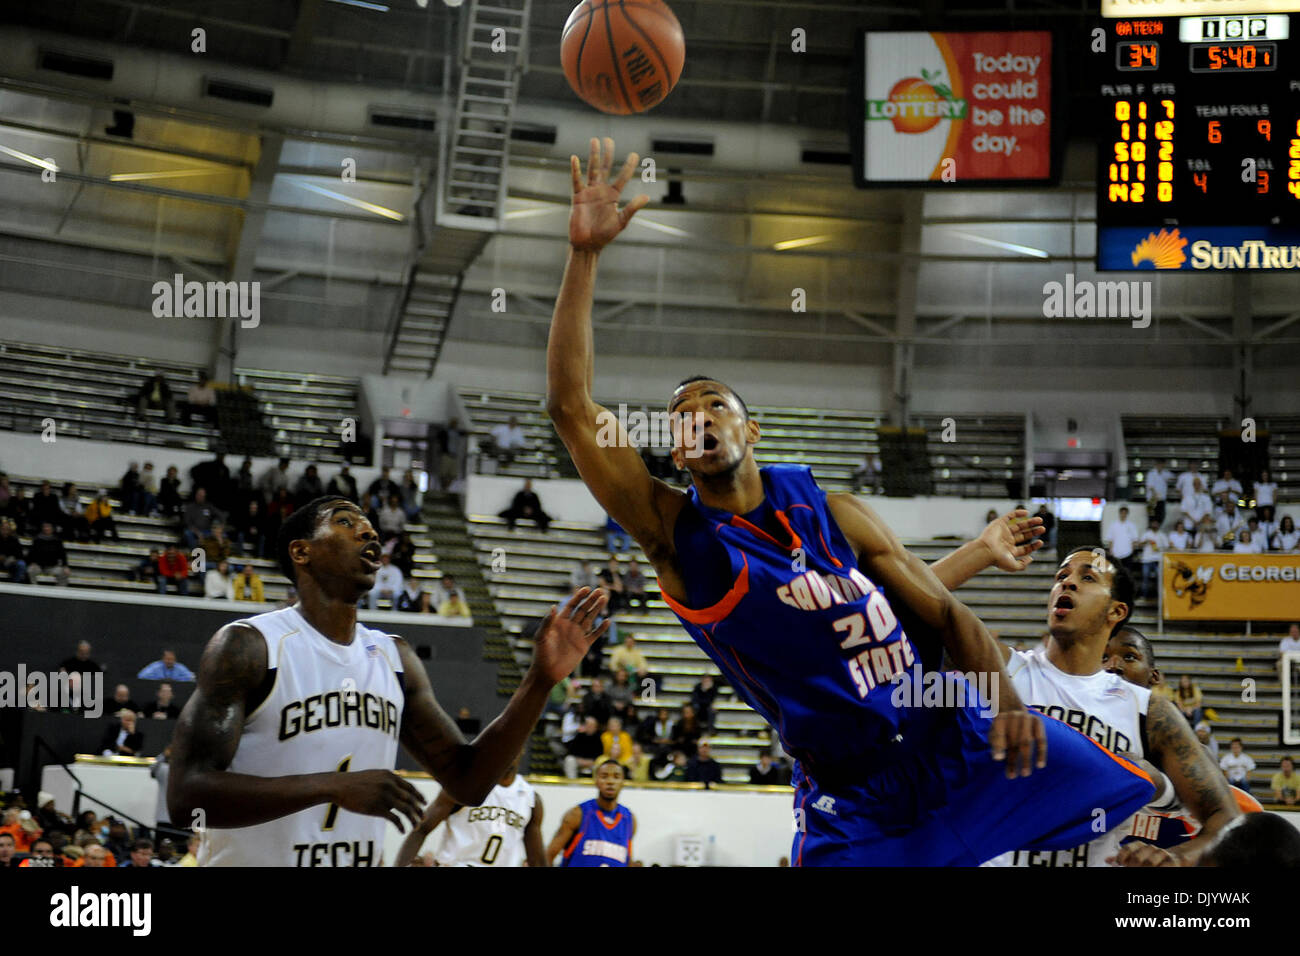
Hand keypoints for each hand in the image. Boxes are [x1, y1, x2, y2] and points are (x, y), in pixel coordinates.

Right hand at [331, 769, 425, 832]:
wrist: (340, 786)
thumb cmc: (355, 782)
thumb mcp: (375, 775)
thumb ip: (387, 780)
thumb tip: (397, 787)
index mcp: (391, 776)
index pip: (410, 787)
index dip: (419, 796)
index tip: (424, 803)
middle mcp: (390, 785)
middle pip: (411, 799)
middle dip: (419, 809)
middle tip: (424, 817)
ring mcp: (385, 796)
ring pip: (406, 810)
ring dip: (413, 819)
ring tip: (416, 826)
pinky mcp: (377, 808)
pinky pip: (394, 819)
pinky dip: (401, 825)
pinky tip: (403, 831)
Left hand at [529, 587, 611, 683]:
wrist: (547, 673)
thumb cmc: (541, 654)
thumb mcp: (542, 637)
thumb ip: (547, 622)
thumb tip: (553, 606)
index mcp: (559, 622)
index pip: (571, 605)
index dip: (579, 597)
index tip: (586, 589)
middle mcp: (569, 626)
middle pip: (582, 610)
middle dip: (591, 600)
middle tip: (600, 591)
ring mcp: (577, 635)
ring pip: (589, 619)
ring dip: (597, 609)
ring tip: (604, 598)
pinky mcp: (583, 646)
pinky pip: (594, 635)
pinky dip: (601, 628)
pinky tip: (607, 621)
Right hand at [569, 137, 649, 251]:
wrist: (588, 244)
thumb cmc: (605, 235)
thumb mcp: (621, 221)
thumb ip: (632, 208)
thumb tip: (646, 197)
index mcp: (613, 196)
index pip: (623, 177)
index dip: (628, 166)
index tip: (634, 154)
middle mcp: (601, 191)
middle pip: (606, 168)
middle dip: (608, 154)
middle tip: (609, 139)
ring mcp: (589, 192)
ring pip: (592, 170)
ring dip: (593, 156)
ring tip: (594, 141)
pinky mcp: (578, 197)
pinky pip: (576, 181)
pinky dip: (575, 170)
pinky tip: (575, 159)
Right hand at [979, 508, 1043, 572]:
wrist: (985, 551)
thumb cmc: (997, 560)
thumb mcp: (1013, 566)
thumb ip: (1023, 565)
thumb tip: (1031, 558)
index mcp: (1010, 551)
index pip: (1025, 548)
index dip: (1034, 545)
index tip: (1041, 542)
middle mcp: (1007, 541)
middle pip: (1023, 535)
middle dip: (1033, 532)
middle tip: (1043, 529)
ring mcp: (1003, 532)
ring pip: (1019, 525)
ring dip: (1030, 522)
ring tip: (1040, 520)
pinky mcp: (999, 524)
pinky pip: (1009, 516)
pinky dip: (1017, 513)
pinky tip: (1026, 513)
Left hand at [988, 709, 1046, 777]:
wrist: (1014, 711)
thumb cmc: (1002, 728)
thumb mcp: (994, 734)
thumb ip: (995, 746)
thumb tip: (998, 758)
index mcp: (1000, 719)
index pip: (999, 734)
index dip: (998, 746)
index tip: (998, 759)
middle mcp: (1013, 716)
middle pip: (1013, 741)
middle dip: (1012, 759)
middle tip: (1011, 776)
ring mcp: (1026, 717)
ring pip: (1026, 742)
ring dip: (1026, 759)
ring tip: (1025, 774)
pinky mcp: (1038, 721)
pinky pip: (1041, 739)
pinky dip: (1041, 753)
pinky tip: (1040, 765)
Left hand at [1108, 842, 1179, 866]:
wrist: (1177, 859)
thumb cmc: (1154, 861)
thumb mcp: (1138, 857)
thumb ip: (1125, 857)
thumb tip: (1107, 859)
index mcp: (1141, 847)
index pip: (1129, 848)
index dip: (1122, 855)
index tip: (1119, 863)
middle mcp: (1151, 849)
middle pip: (1138, 857)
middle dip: (1132, 866)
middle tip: (1130, 870)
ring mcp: (1163, 854)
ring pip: (1150, 862)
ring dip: (1144, 868)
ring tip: (1141, 871)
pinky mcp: (1173, 861)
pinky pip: (1165, 866)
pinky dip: (1159, 869)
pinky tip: (1155, 871)